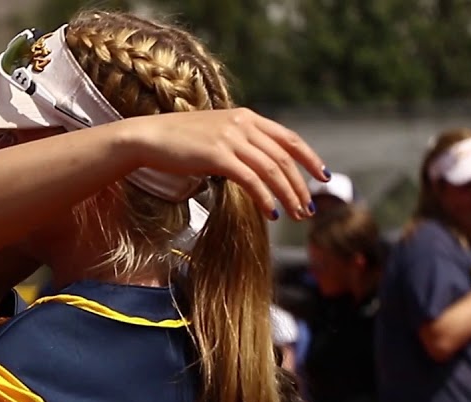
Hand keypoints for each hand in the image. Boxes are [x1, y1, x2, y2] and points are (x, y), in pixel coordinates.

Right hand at [123, 108, 328, 220]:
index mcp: (246, 117)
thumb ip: (238, 142)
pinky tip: (272, 212)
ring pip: (271, 169)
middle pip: (283, 157)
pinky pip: (250, 179)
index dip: (309, 158)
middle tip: (308, 209)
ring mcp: (230, 138)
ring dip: (287, 195)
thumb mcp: (215, 134)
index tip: (323, 176)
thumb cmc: (177, 141)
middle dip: (299, 185)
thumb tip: (257, 165)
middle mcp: (242, 124)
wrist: (147, 137)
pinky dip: (265, 197)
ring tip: (295, 214)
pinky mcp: (217, 155)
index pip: (288, 138)